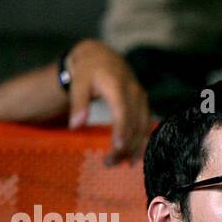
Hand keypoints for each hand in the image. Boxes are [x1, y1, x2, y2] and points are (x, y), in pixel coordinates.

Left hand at [65, 39, 150, 165]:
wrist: (104, 57)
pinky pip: (146, 128)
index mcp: (117, 84)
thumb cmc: (89, 70)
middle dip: (124, 146)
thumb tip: (76, 125)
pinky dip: (141, 144)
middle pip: (134, 123)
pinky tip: (133, 158)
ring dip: (133, 148)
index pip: (123, 110)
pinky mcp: (144, 106)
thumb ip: (78, 103)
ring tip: (118, 164)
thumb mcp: (78, 82)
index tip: (117, 146)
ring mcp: (142, 99)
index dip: (122, 129)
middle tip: (108, 163)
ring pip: (143, 128)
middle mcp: (134, 92)